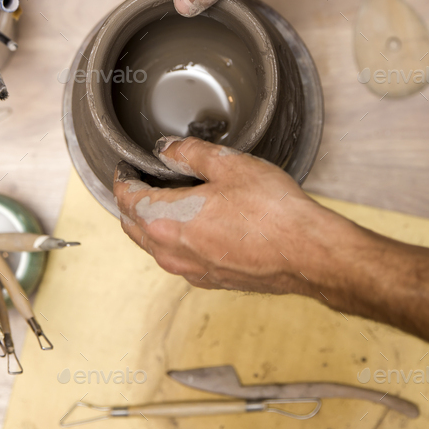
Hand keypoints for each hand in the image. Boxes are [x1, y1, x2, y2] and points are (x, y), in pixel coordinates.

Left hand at [113, 135, 345, 294]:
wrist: (306, 253)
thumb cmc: (272, 212)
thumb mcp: (229, 165)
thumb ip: (190, 153)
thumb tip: (167, 148)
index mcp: (167, 222)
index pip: (127, 199)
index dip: (123, 179)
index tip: (126, 168)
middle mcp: (172, 252)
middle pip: (133, 226)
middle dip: (131, 202)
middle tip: (140, 180)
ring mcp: (191, 271)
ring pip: (154, 246)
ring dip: (151, 223)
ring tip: (165, 199)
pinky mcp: (211, 280)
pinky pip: (179, 258)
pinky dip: (174, 239)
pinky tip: (194, 223)